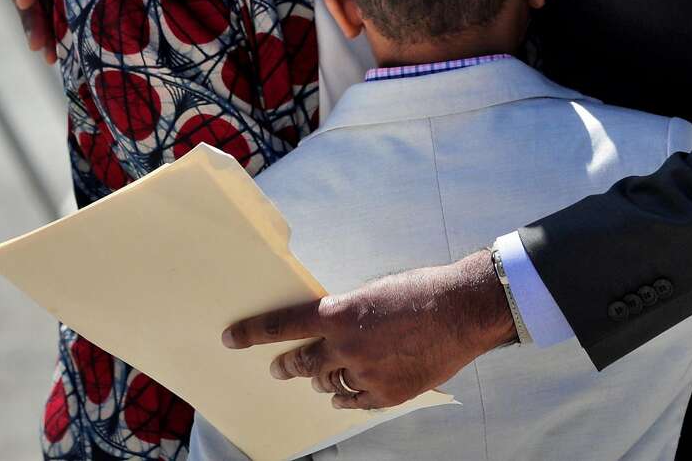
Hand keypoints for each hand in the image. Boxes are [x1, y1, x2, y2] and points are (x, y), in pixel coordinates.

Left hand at [221, 249, 515, 409]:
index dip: (253, 332)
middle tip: (279, 366)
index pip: (282, 324)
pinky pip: (354, 401)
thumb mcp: (374, 291)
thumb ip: (347, 311)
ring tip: (322, 374)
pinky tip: (344, 393)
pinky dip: (347, 396)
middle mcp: (345, 347)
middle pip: (302, 363)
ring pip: (327, 384)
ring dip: (322, 379)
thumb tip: (330, 325)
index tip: (231, 338)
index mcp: (339, 313)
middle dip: (287, 364)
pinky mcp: (386, 394)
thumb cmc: (420, 290)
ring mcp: (365, 374)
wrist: (460, 311)